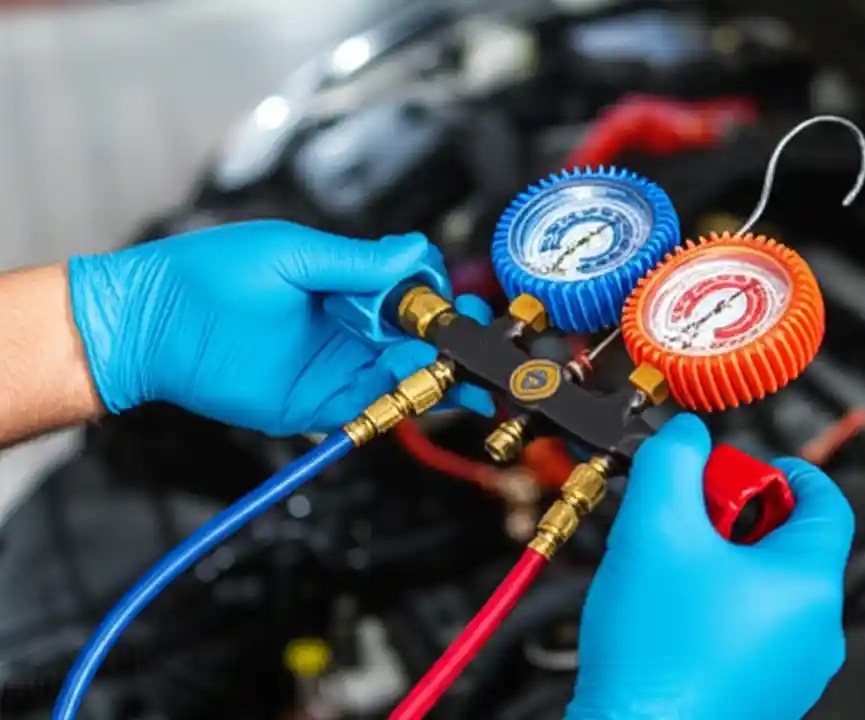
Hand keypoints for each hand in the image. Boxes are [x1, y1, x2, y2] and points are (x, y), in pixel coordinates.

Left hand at [68, 220, 493, 435]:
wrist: (150, 327)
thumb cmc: (208, 276)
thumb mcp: (291, 254)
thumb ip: (358, 262)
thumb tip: (416, 253)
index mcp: (347, 283)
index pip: (413, 290)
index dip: (438, 296)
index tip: (452, 300)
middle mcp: (349, 326)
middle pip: (421, 337)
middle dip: (456, 340)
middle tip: (480, 343)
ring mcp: (337, 366)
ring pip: (408, 373)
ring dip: (443, 373)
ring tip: (472, 372)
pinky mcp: (321, 403)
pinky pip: (375, 406)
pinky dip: (407, 402)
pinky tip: (432, 392)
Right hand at [568, 414, 853, 719]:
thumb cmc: (656, 656)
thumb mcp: (654, 527)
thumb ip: (674, 460)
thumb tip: (687, 435)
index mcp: (809, 582)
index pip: (826, 500)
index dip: (783, 470)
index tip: (743, 468)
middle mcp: (816, 630)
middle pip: (789, 543)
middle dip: (736, 517)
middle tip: (688, 517)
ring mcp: (792, 669)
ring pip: (765, 590)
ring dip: (721, 564)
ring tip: (669, 569)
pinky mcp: (763, 696)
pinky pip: (750, 632)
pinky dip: (717, 609)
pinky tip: (670, 614)